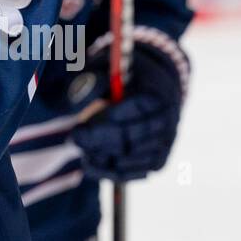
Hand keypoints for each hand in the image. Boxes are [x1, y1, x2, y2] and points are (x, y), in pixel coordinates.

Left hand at [68, 30, 189, 181]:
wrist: (154, 86)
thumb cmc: (124, 76)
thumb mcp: (108, 67)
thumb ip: (92, 79)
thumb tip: (76, 98)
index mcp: (156, 94)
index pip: (133, 111)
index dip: (105, 121)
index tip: (79, 128)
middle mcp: (166, 122)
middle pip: (132, 137)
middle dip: (99, 140)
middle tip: (74, 139)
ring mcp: (165, 143)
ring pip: (132, 158)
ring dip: (103, 157)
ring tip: (80, 149)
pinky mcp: (158, 159)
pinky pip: (136, 173)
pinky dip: (111, 172)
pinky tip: (90, 164)